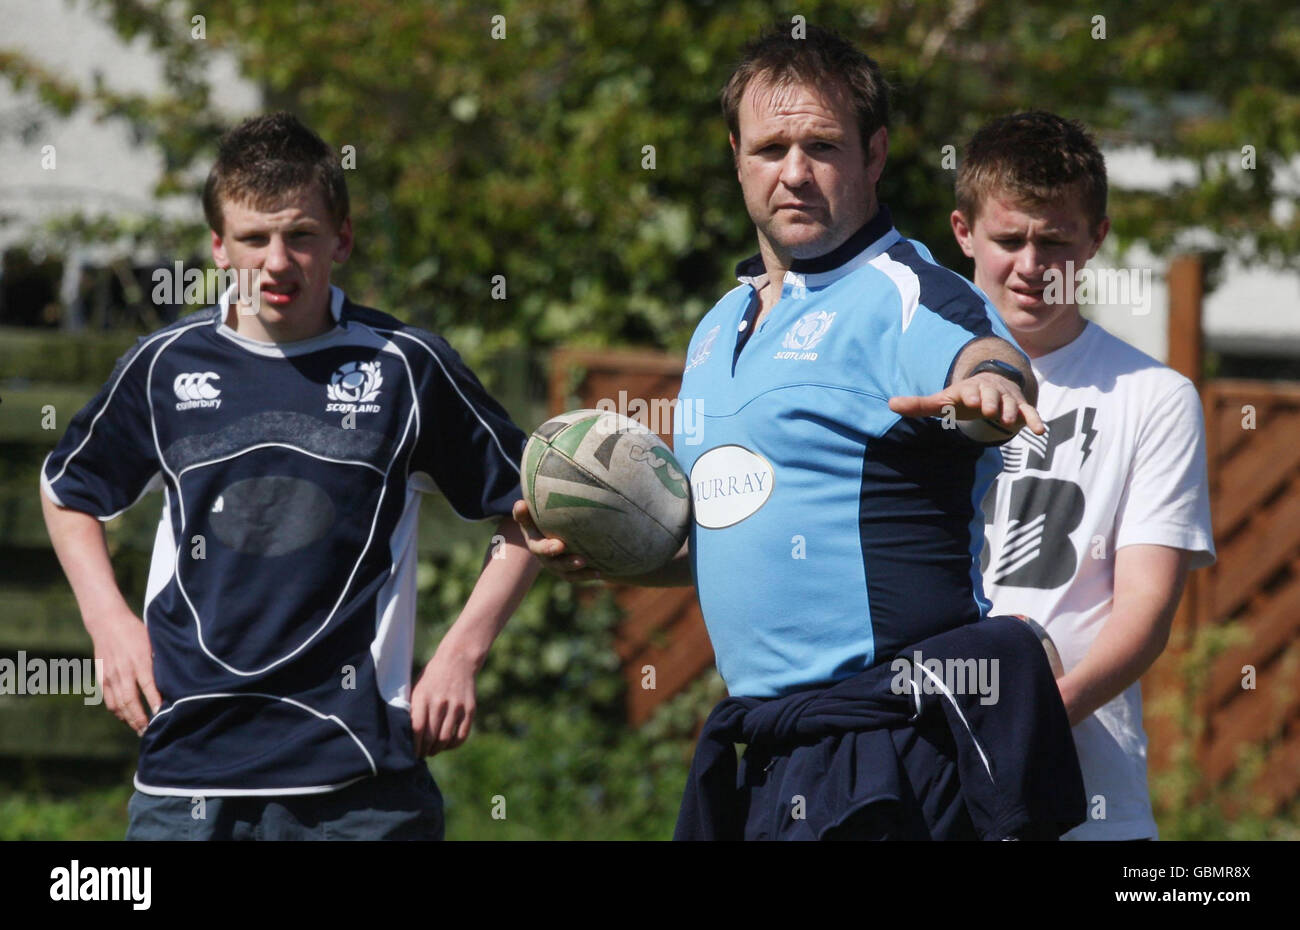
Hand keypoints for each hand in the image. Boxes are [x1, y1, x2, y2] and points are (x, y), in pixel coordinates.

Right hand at [87, 607, 161, 734]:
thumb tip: (174, 677)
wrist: (107, 623)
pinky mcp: (102, 678)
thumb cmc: (135, 632)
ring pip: (118, 704)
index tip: (162, 714)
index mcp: (139, 661)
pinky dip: (118, 712)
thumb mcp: (152, 642)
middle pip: (131, 700)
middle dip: (140, 718)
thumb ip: (160, 660)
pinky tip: (126, 718)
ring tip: (139, 730)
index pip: (148, 686)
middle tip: (149, 731)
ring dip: (129, 719)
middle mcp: (124, 671)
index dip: (155, 701)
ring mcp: (111, 676)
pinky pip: (109, 701)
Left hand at [410, 645, 477, 755]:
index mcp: (423, 696)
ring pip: (445, 738)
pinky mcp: (470, 709)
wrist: (458, 659)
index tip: (411, 752)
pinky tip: (447, 744)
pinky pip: (462, 735)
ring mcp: (456, 706)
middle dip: (425, 750)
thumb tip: (407, 734)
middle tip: (422, 754)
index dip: (414, 745)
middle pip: (431, 737)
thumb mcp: (418, 687)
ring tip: (433, 750)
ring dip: (438, 749)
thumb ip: (413, 708)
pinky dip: (453, 744)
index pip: (417, 728)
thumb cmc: (432, 676)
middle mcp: (440, 702)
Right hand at [511, 499, 602, 581]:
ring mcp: (557, 566)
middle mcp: (546, 559)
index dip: (548, 548)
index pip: (539, 548)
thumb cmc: (536, 520)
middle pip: (556, 565)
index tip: (560, 545)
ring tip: (596, 572)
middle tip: (582, 560)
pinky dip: (589, 575)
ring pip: (569, 574)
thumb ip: (523, 513)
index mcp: (535, 545)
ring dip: (582, 574)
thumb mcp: (528, 516)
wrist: (544, 532)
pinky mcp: (569, 570)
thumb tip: (520, 504)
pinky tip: (602, 573)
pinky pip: (579, 575)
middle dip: (568, 564)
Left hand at [889, 372, 1045, 435]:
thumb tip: (889, 404)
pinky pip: (1029, 412)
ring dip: (1011, 411)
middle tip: (989, 410)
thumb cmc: (963, 397)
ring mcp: (1006, 399)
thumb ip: (919, 405)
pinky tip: (1040, 431)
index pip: (969, 391)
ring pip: (1011, 403)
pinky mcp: (1020, 408)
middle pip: (991, 395)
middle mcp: (989, 391)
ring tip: (1009, 422)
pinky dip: (1034, 419)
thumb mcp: (943, 401)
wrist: (992, 385)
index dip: (970, 395)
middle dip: (990, 401)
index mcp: (969, 389)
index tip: (969, 400)